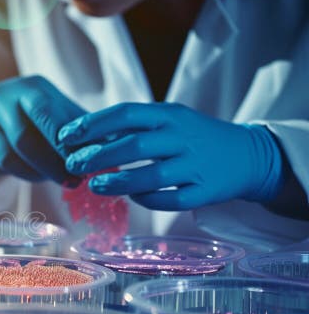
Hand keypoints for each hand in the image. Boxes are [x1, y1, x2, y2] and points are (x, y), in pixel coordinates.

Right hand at [0, 75, 84, 182]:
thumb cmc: (27, 109)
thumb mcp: (49, 103)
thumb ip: (75, 121)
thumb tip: (112, 144)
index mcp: (27, 89)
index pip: (45, 114)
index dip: (62, 141)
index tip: (83, 161)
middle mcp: (1, 102)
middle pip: (24, 139)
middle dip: (51, 164)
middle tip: (73, 181)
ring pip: (8, 158)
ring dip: (34, 173)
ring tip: (54, 178)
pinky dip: (16, 174)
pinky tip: (31, 173)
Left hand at [58, 102, 284, 210]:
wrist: (248, 156)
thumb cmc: (193, 137)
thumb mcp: (168, 121)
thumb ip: (132, 128)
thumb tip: (85, 139)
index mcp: (169, 115)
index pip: (124, 114)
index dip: (91, 125)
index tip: (65, 137)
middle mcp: (182, 137)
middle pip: (134, 145)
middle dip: (98, 156)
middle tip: (74, 165)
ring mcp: (195, 165)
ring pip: (151, 176)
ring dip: (117, 182)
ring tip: (95, 186)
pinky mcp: (204, 192)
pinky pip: (168, 199)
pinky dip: (146, 199)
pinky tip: (132, 197)